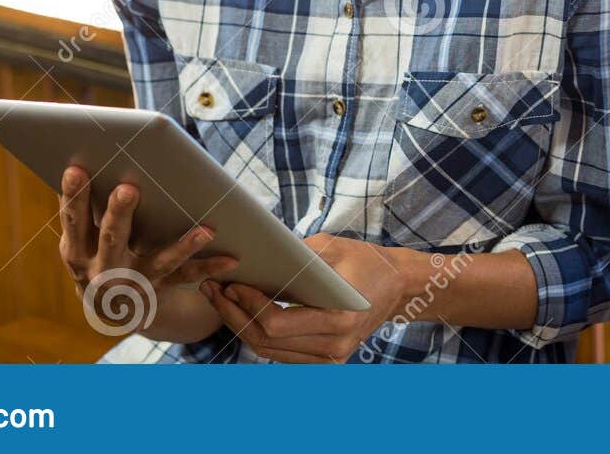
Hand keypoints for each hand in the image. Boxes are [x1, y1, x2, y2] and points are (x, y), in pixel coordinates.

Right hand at [58, 165, 238, 334]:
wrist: (109, 307)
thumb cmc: (96, 253)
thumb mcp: (81, 239)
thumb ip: (85, 209)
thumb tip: (85, 160)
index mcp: (78, 251)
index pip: (74, 221)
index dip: (74, 196)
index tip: (75, 169)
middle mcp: (103, 270)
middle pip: (112, 238)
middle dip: (120, 214)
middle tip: (128, 189)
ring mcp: (133, 281)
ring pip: (160, 261)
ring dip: (184, 247)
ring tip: (206, 231)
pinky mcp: (160, 287)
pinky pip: (187, 276)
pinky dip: (210, 267)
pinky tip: (232, 258)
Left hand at [200, 234, 413, 362]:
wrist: (397, 286)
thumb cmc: (366, 261)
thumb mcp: (332, 248)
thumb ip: (295, 256)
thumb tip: (254, 255)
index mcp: (339, 318)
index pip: (278, 323)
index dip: (249, 306)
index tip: (231, 284)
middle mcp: (334, 347)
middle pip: (267, 341)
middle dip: (234, 315)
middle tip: (213, 290)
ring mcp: (331, 359)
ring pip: (270, 351)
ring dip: (241, 326)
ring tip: (220, 299)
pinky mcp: (326, 361)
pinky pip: (281, 354)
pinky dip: (259, 335)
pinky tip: (242, 314)